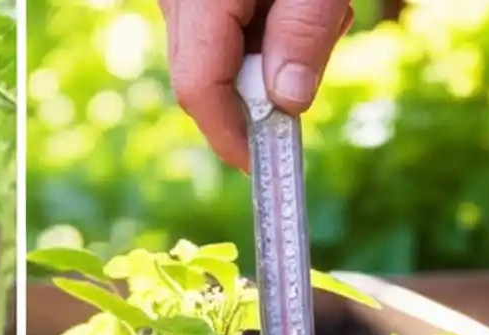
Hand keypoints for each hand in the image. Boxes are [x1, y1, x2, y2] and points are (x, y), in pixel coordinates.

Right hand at [158, 0, 353, 169]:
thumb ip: (303, 35)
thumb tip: (289, 104)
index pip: (198, 87)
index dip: (228, 135)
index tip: (261, 164)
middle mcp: (176, 0)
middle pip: (200, 80)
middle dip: (254, 95)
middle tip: (309, 67)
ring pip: (208, 61)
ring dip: (263, 60)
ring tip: (312, 13)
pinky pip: (215, 36)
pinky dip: (257, 37)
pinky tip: (291, 7)